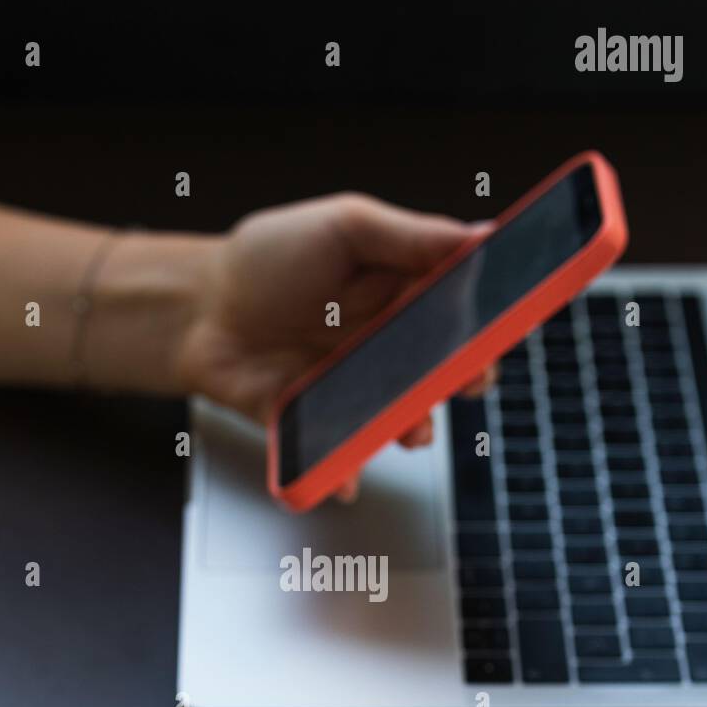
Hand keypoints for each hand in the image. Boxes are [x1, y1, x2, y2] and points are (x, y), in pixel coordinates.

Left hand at [178, 194, 496, 498]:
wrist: (196, 309)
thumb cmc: (267, 260)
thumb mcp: (345, 228)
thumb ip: (412, 237)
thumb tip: (482, 235)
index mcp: (401, 292)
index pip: (463, 309)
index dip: (491, 322)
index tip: (509, 329)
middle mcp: (385, 344)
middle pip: (442, 370)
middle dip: (464, 380)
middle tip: (471, 379)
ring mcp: (355, 387)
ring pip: (400, 417)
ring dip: (413, 428)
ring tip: (413, 430)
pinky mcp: (319, 422)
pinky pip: (342, 453)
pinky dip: (346, 471)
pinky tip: (348, 478)